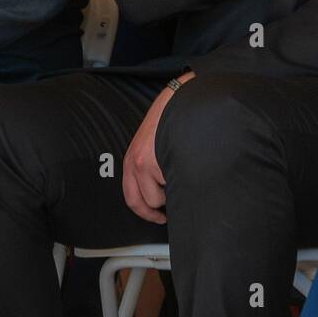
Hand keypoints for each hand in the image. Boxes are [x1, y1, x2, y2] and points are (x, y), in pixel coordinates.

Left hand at [122, 73, 193, 222]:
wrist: (179, 99)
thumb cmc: (169, 119)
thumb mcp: (151, 143)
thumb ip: (150, 165)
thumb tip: (161, 189)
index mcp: (132, 160)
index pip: (131, 197)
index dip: (145, 213)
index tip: (157, 217)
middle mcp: (136, 163)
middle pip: (145, 202)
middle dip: (158, 208)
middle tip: (167, 213)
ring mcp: (148, 163)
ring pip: (161, 196)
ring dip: (172, 190)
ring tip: (180, 173)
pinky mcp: (161, 161)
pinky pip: (173, 184)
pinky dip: (180, 179)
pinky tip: (186, 165)